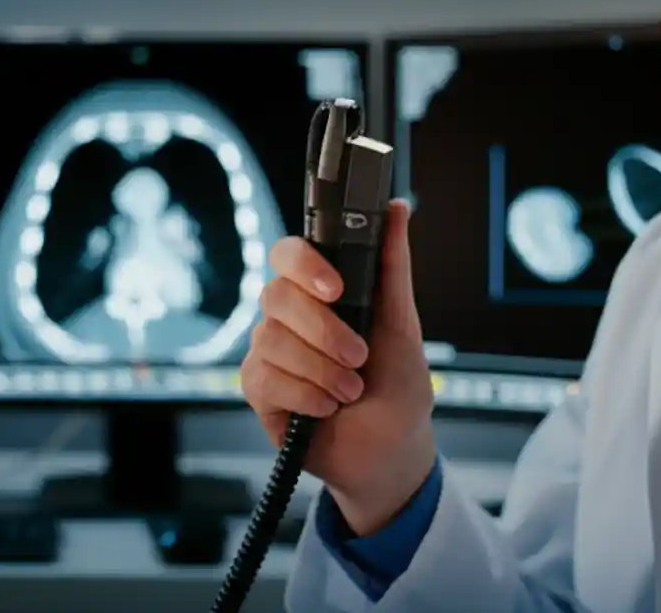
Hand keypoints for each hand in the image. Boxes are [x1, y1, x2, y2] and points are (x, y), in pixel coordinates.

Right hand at [240, 199, 436, 535]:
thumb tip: (397, 208)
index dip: (304, 264)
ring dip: (320, 370)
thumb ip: (392, 266)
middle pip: (277, 295)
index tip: (336, 288)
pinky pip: (265, 378)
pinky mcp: (258, 388)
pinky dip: (305, 395)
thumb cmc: (396, 386)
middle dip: (324, 330)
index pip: (288, 254)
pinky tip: (326, 408)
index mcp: (319, 292)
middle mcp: (288, 316)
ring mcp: (269, 351)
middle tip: (358, 356)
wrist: (389, 452)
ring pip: (271, 339)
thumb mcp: (402, 324)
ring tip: (350, 391)